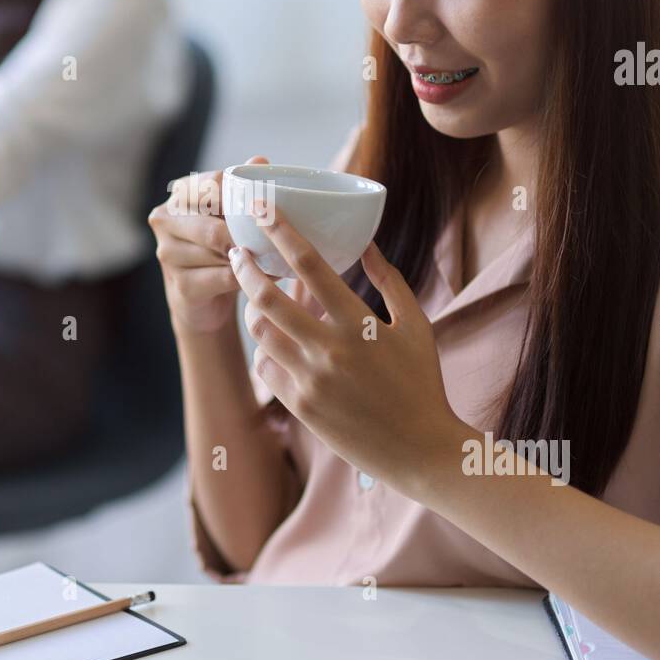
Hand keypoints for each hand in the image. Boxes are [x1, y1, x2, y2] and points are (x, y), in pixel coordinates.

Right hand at [148, 154, 269, 333]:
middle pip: (214, 222)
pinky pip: (224, 277)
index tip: (269, 206)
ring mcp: (168, 253)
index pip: (212, 184)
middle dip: (247, 232)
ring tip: (280, 256)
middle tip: (279, 236)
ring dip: (253, 255)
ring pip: (219, 249)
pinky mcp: (181, 285)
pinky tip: (270, 276)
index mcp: (179, 196)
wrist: (203, 304)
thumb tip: (259, 161)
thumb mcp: (230, 217)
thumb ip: (242, 188)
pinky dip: (249, 276)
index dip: (243, 195)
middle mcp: (165, 220)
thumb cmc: (220, 251)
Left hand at [229, 205, 466, 494]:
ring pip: (261, 332)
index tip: (264, 208)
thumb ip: (389, 280)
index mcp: (358, 324)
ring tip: (256, 294)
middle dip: (246, 268)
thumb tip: (366, 243)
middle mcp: (328, 350)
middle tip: (238, 251)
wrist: (421, 451)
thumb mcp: (416, 325)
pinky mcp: (300, 406)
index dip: (283, 232)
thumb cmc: (421, 383)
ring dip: (254, 309)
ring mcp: (310, 381)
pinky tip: (276, 342)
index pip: (310, 266)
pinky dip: (266, 350)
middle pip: (268, 298)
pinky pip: (266, 367)